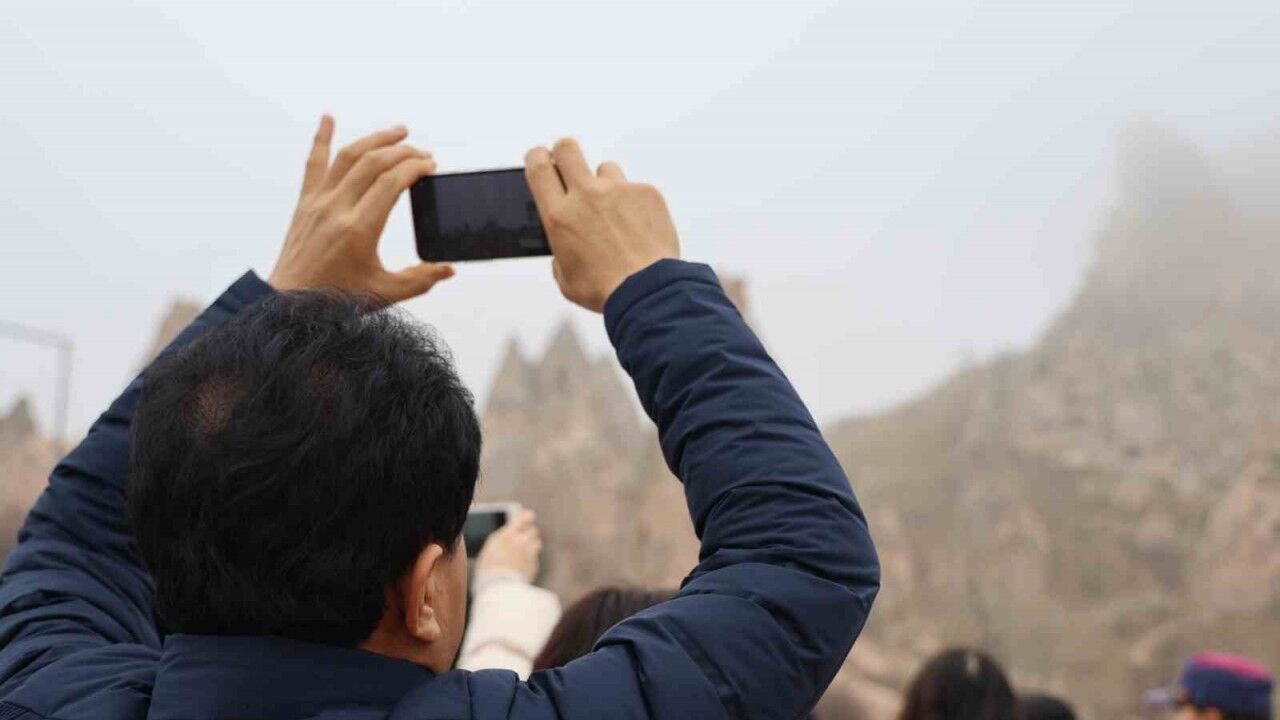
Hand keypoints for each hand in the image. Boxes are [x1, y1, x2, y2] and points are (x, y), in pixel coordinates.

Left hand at [268, 115, 454, 302]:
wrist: (289, 304)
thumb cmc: (336, 301)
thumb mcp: (384, 293)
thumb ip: (420, 280)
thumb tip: (449, 269)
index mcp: (359, 229)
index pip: (392, 183)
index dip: (415, 168)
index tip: (431, 166)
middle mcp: (337, 209)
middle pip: (374, 163)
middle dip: (404, 152)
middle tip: (424, 154)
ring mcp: (318, 202)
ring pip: (348, 156)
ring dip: (375, 139)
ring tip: (399, 131)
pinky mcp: (305, 203)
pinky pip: (313, 163)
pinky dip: (321, 137)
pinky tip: (328, 117)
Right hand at [474, 510, 542, 582]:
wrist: (499, 586)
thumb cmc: (488, 568)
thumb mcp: (490, 549)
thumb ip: (501, 540)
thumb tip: (507, 538)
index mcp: (508, 534)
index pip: (525, 518)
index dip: (527, 517)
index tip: (529, 516)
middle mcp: (521, 541)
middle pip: (533, 530)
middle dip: (529, 533)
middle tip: (524, 538)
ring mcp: (530, 553)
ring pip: (537, 543)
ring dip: (532, 545)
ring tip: (524, 552)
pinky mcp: (535, 565)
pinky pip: (535, 558)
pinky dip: (531, 560)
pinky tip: (522, 566)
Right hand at [524, 138, 679, 311]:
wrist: (648, 291)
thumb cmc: (607, 290)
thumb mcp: (566, 279)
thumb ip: (561, 256)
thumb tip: (565, 250)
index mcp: (559, 216)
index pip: (539, 167)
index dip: (537, 157)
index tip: (541, 157)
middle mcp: (586, 195)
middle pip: (568, 149)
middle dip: (565, 153)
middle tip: (571, 169)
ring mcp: (618, 190)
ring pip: (606, 168)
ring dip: (606, 184)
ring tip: (616, 214)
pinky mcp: (646, 192)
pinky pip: (636, 188)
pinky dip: (635, 203)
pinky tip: (639, 228)